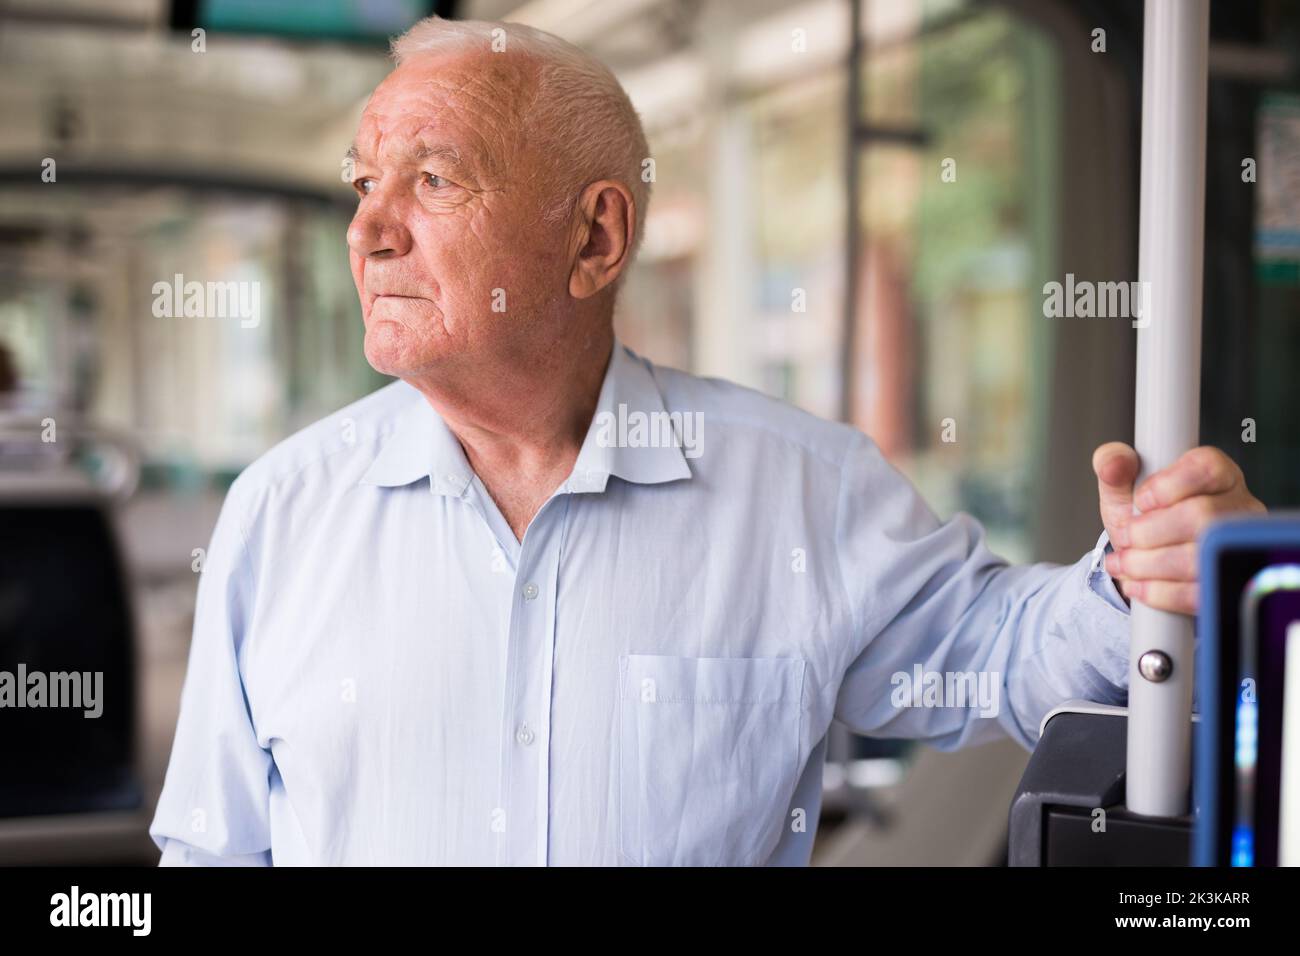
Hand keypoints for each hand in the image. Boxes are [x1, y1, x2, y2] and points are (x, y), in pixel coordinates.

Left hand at [1092, 442, 1265, 614]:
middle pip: (1202, 516)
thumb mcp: (1122, 489)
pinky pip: (1198, 593)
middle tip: (1126, 538)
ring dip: (1148, 564)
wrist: (1145, 564)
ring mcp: (1237, 549)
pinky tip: (1138, 585)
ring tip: (1124, 563)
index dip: (1168, 486)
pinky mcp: (1227, 584)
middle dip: (1149, 531)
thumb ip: (1112, 465)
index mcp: (1217, 475)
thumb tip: (1113, 462)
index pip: (1207, 468)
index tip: (1141, 500)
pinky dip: (1159, 592)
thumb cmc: (1142, 520)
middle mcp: (1237, 509)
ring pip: (1199, 557)